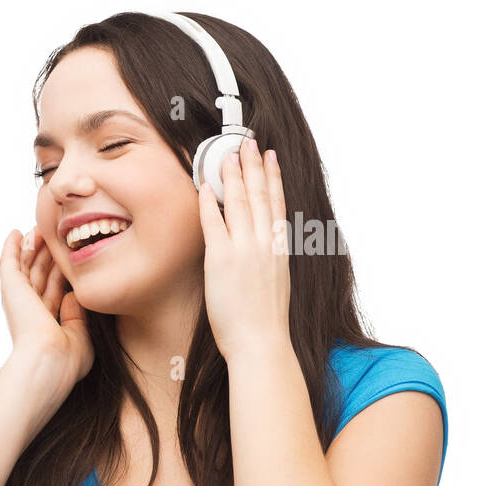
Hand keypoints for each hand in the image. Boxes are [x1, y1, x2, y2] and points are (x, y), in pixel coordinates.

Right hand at [0, 227, 94, 390]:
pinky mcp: (11, 288)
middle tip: (53, 234)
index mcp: (46, 323)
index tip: (68, 256)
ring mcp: (19, 299)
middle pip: (39, 274)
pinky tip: (16, 232)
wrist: (47, 361)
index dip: (59, 272)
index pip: (53, 290)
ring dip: (31, 246)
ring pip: (26, 265)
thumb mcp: (81, 336)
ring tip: (38, 227)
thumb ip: (78, 315)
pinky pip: (9, 262)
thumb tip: (72, 293)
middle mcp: (31, 310)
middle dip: (46, 255)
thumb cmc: (66, 359)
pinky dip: (12, 247)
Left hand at [199, 139, 291, 361]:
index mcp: (279, 248)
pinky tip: (206, 186)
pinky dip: (210, 202)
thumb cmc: (264, 321)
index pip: (277, 203)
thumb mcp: (275, 283)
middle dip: (253, 166)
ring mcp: (244, 249)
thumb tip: (261, 250)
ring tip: (227, 155)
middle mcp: (264, 243)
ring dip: (232, 175)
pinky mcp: (222, 260)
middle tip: (247, 144)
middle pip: (260, 195)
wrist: (261, 341)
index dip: (273, 176)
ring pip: (239, 202)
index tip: (271, 157)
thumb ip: (268, 260)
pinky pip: (214, 223)